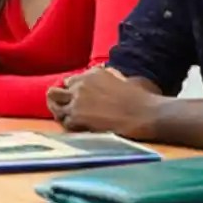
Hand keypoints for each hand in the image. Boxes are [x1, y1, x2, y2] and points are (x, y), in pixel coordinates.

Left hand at [47, 67, 162, 138]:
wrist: (147, 114)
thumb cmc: (141, 99)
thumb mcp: (121, 79)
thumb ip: (107, 78)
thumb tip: (104, 76)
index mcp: (92, 73)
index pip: (69, 81)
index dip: (71, 92)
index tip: (74, 99)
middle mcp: (81, 84)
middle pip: (56, 91)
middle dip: (58, 100)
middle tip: (64, 109)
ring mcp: (77, 100)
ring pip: (55, 106)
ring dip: (59, 112)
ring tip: (65, 119)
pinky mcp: (77, 116)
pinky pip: (64, 122)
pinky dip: (69, 126)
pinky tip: (77, 128)